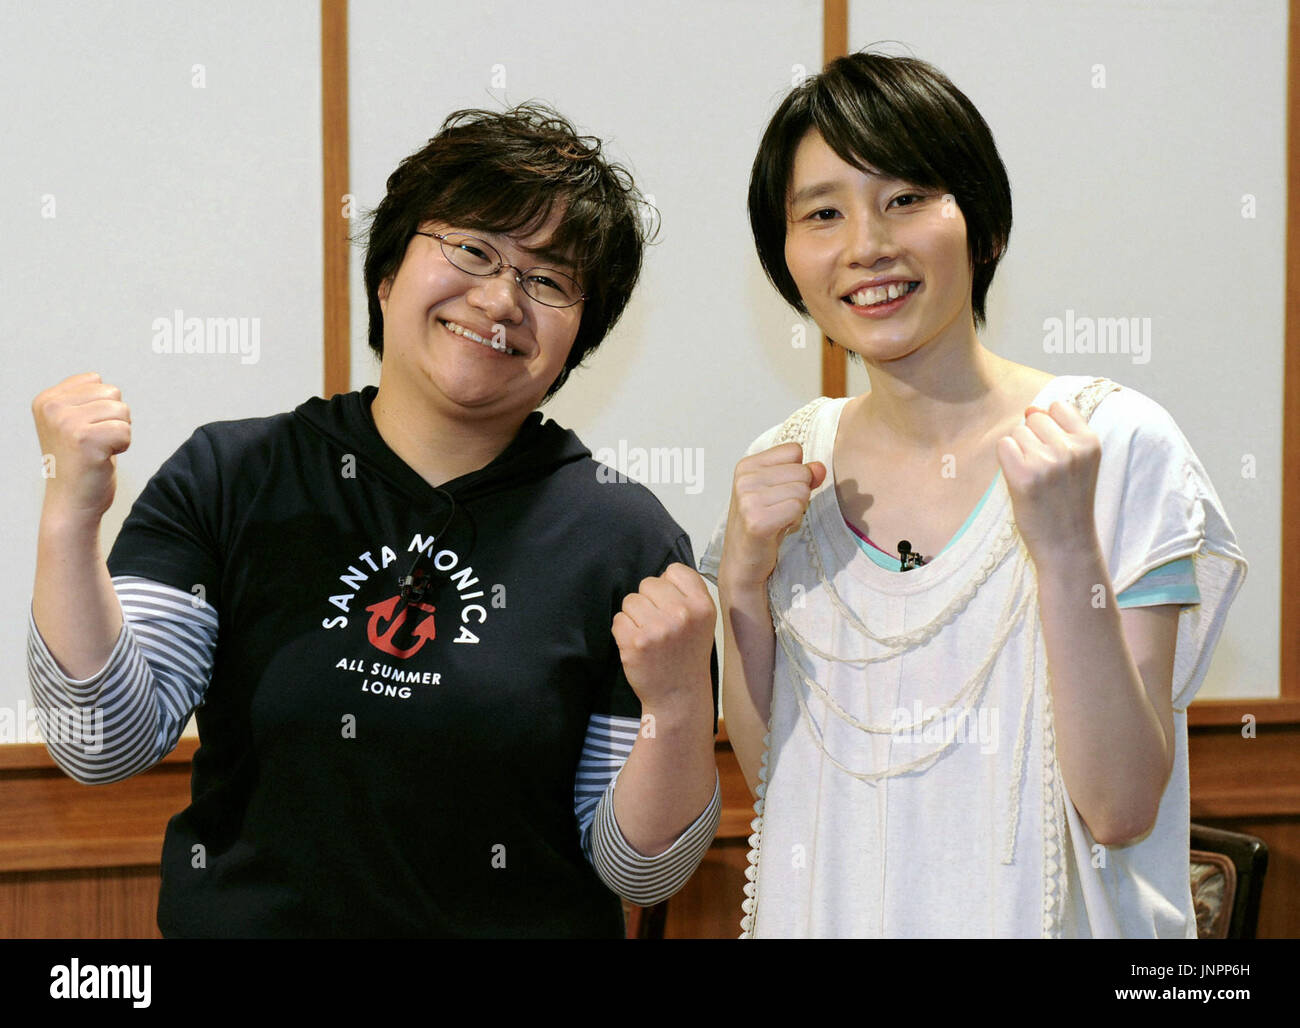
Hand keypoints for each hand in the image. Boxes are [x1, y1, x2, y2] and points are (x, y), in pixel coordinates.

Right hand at [32, 373, 131, 526]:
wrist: (71, 503)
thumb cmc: (79, 462)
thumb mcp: (70, 423)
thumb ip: (81, 399)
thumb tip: (102, 381)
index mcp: (46, 399)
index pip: (96, 380)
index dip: (102, 407)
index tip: (85, 431)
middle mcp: (52, 408)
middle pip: (112, 393)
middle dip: (114, 418)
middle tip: (95, 443)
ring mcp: (66, 423)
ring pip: (122, 411)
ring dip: (119, 433)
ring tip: (98, 450)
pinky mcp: (85, 440)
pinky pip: (126, 431)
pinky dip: (123, 446)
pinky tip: (103, 458)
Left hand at [612, 563, 716, 709]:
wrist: (678, 696)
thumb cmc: (688, 656)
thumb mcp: (702, 621)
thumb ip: (687, 594)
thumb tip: (663, 574)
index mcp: (702, 606)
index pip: (674, 570)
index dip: (668, 586)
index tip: (671, 605)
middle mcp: (682, 614)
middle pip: (648, 583)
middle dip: (649, 601)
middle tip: (659, 625)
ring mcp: (657, 629)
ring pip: (630, 600)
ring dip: (635, 616)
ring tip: (649, 636)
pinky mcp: (634, 643)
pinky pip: (618, 619)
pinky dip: (623, 631)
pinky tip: (638, 646)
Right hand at [720, 443, 826, 589]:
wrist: (743, 562)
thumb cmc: (761, 525)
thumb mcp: (781, 492)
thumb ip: (803, 475)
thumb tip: (819, 467)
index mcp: (746, 466)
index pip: (794, 450)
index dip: (796, 472)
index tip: (779, 493)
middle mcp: (744, 479)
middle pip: (801, 471)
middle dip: (799, 493)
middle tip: (779, 511)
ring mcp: (748, 500)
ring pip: (801, 490)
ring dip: (796, 509)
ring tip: (777, 520)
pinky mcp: (756, 521)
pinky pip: (797, 508)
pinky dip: (793, 521)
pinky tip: (776, 530)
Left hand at [996, 401, 1100, 564]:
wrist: (1066, 544)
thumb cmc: (1069, 503)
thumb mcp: (1078, 463)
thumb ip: (1060, 433)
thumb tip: (1031, 409)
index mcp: (1090, 442)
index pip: (1059, 406)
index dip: (1050, 425)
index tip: (1054, 449)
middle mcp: (1070, 449)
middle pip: (1035, 417)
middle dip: (1033, 438)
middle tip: (1043, 469)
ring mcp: (1047, 461)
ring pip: (1018, 431)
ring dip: (1019, 450)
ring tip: (1034, 477)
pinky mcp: (1023, 475)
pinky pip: (1004, 445)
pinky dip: (1006, 459)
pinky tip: (1019, 478)